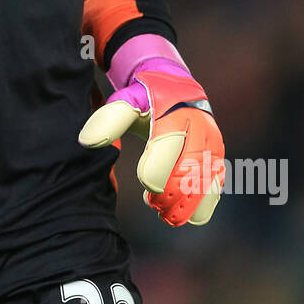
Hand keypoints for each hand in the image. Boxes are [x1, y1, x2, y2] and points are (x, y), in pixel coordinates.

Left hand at [78, 63, 223, 226]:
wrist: (177, 89)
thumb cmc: (147, 98)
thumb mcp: (127, 101)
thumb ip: (109, 120)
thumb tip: (87, 141)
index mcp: (177, 116)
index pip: (168, 149)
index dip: (156, 172)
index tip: (146, 185)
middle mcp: (201, 132)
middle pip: (191, 172)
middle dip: (172, 195)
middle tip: (152, 204)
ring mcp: (212, 147)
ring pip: (207, 184)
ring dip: (187, 206)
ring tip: (165, 215)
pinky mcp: (216, 160)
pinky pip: (215, 187)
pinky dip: (200, 206)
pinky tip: (183, 214)